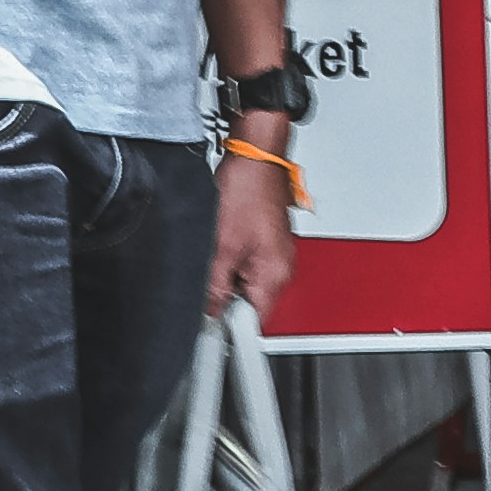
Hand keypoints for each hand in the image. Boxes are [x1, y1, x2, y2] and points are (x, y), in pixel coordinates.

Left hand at [209, 140, 300, 321]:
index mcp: (275, 275)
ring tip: (217, 251)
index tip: (210, 331)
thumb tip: (208, 315)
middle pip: (249, 303)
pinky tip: (223, 242)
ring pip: (245, 284)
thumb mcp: (220, 248)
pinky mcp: (269, 243)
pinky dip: (233, 261)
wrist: (255, 159)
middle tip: (207, 279)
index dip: (229, 329)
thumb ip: (214, 288)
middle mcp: (282, 268)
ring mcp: (278, 255)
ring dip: (227, 276)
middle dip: (224, 298)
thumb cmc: (246, 192)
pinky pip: (248, 265)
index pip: (254, 322)